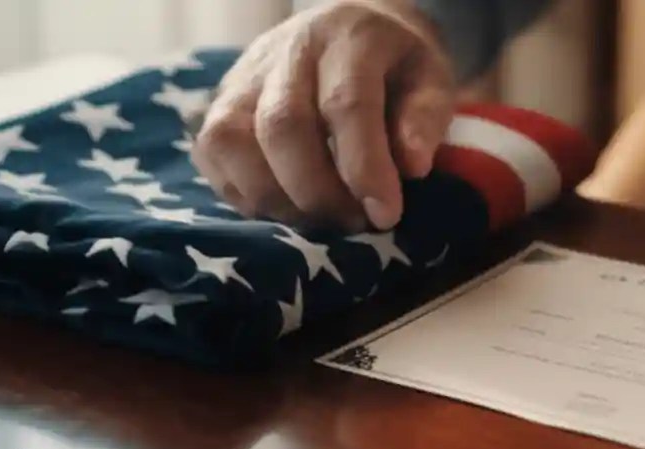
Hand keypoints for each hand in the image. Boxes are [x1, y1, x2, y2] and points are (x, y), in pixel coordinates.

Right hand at [192, 0, 455, 230]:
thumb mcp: (432, 80)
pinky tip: (286, 208)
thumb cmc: (395, 68)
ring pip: (232, 141)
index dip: (364, 168)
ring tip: (320, 220)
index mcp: (348, 38)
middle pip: (282, 126)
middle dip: (318, 193)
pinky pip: (213, 155)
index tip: (386, 214)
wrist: (351, 29)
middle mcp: (287, 50)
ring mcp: (244, 75)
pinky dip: (246, 195)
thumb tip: (411, 168)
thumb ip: (425, 118)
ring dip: (276, 199)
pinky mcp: (218, 102)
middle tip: (354, 222)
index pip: (345, 104)